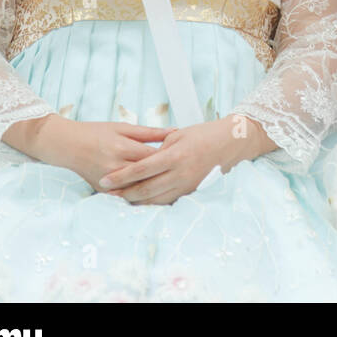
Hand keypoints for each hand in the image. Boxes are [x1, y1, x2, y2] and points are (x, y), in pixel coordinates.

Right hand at [9, 116, 176, 191]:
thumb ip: (149, 132)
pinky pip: (124, 196)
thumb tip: (175, 132)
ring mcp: (108, 181)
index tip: (186, 158)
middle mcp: (115, 166)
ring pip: (137, 190)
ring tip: (175, 188)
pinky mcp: (102, 190)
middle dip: (165, 177)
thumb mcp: (123, 127)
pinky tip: (155, 196)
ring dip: (155, 190)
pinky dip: (139, 197)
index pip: (152, 158)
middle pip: (147, 177)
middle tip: (185, 176)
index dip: (170, 159)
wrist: (66, 144)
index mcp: (122, 148)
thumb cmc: (97, 132)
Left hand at [99, 115, 270, 205]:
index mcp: (175, 156)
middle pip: (145, 188)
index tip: (104, 180)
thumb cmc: (204, 134)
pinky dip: (152, 202)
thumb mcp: (178, 135)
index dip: (121, 177)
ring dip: (136, 200)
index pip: (141, 169)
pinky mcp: (192, 190)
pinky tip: (141, 201)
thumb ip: (158, 148)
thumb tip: (140, 159)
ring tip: (120, 199)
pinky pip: (168, 200)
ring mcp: (187, 184)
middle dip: (124, 192)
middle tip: (107, 193)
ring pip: (155, 199)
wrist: (232, 143)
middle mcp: (180, 173)